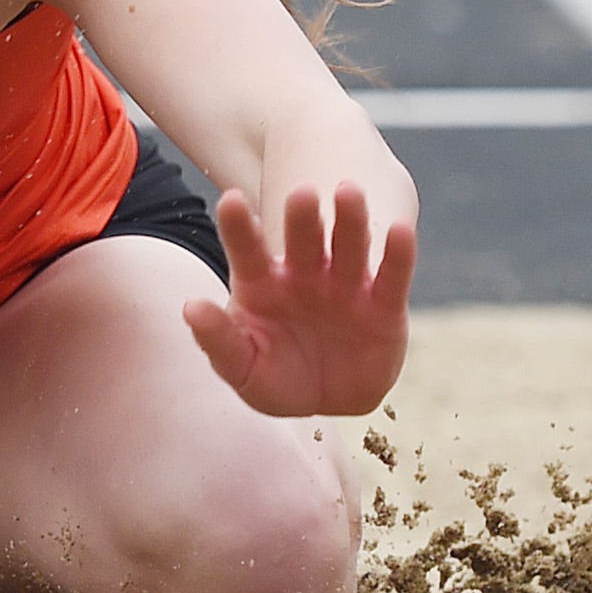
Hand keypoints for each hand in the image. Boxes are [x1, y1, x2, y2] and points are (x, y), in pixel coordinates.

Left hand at [182, 182, 415, 417]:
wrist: (328, 400)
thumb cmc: (275, 375)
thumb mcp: (241, 366)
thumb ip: (218, 339)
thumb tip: (191, 308)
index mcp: (263, 282)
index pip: (248, 249)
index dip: (239, 226)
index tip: (230, 200)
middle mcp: (305, 274)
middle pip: (304, 239)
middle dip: (302, 217)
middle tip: (301, 192)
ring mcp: (345, 286)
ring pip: (348, 246)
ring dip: (349, 220)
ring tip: (348, 192)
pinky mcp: (384, 306)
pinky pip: (391, 277)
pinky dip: (398, 254)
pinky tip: (400, 230)